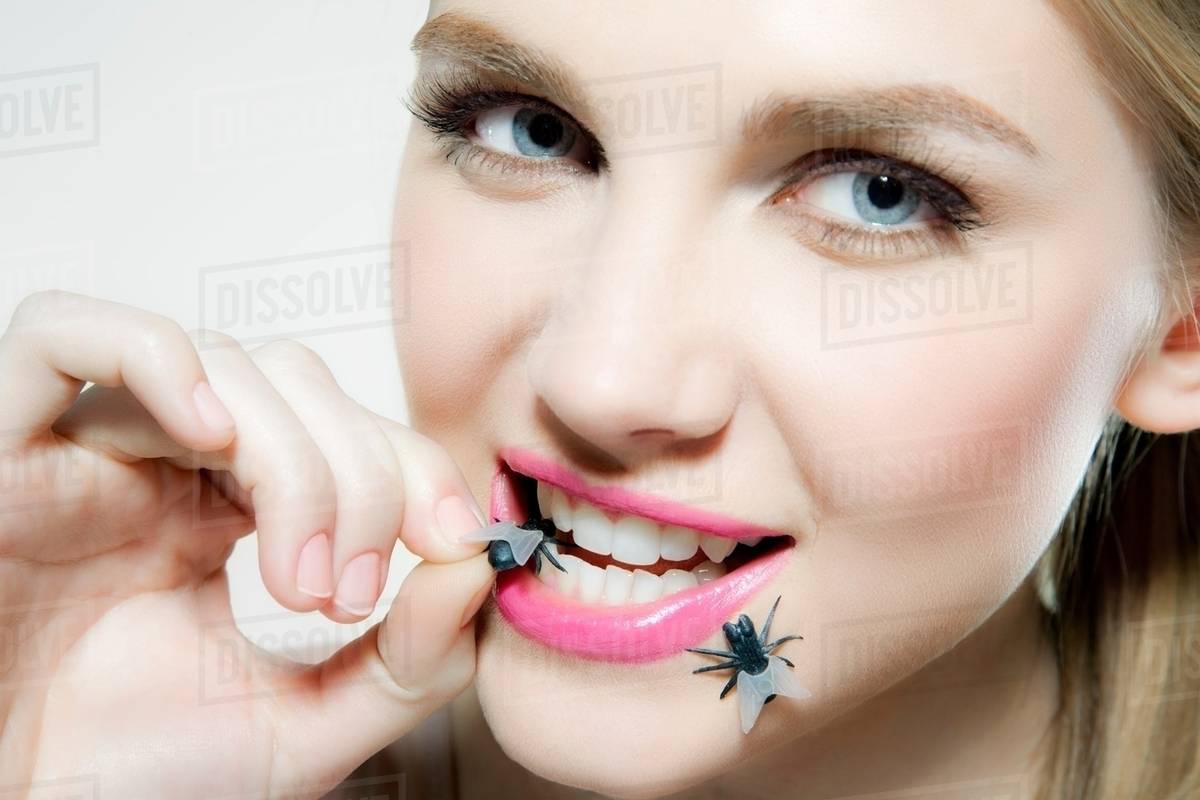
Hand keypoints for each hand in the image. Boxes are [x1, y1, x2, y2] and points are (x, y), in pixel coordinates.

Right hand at [0, 291, 493, 798]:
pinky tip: (206, 435)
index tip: (449, 546)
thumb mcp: (309, 727)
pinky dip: (151, 358)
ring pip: (220, 365)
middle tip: (347, 596)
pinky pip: (59, 337)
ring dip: (291, 458)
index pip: (348, 427)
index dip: (414, 467)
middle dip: (358, 482)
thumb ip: (409, 658)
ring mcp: (87, 453)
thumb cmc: (138, 782)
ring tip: (296, 582)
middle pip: (296, 387)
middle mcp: (165, 467)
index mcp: (233, 514)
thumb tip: (475, 564)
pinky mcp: (3, 448)